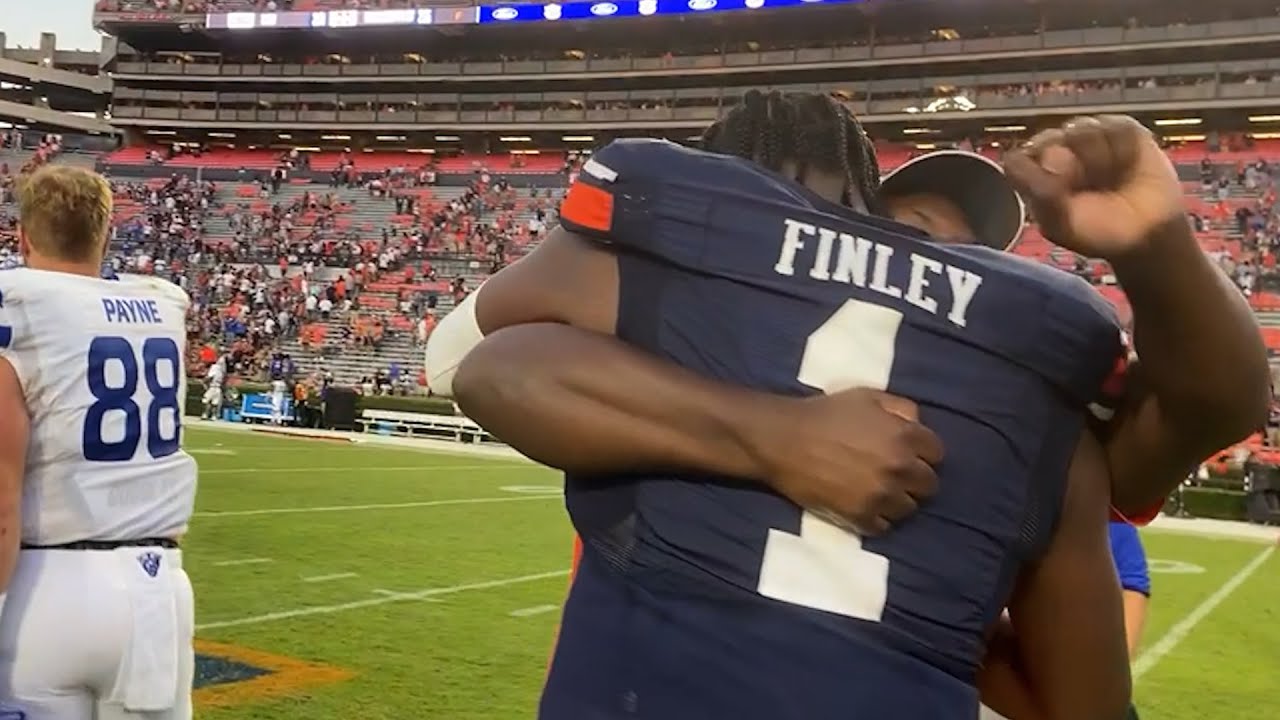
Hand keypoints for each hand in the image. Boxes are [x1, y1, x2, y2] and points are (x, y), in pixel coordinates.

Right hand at [751, 389, 942, 535]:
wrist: (782, 439)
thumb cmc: (823, 413)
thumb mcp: (866, 396)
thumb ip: (900, 407)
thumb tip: (918, 424)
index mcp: (904, 436)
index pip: (937, 454)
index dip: (923, 453)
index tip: (908, 454)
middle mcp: (898, 468)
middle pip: (929, 486)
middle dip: (914, 480)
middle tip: (894, 475)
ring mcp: (880, 495)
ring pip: (908, 509)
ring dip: (896, 501)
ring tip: (878, 493)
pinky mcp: (860, 516)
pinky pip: (883, 527)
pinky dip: (876, 519)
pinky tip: (863, 506)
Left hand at [1002, 115, 1186, 260]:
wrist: (1148, 232)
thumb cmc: (1099, 232)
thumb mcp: (1063, 226)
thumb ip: (1045, 198)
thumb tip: (1050, 158)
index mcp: (1034, 178)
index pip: (1017, 160)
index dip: (1032, 171)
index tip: (1053, 189)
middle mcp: (1057, 153)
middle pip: (1048, 139)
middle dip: (1069, 163)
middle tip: (1086, 185)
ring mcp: (1087, 138)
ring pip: (1081, 129)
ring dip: (1098, 158)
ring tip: (1110, 179)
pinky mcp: (1119, 130)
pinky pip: (1115, 127)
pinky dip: (1123, 150)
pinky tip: (1127, 167)